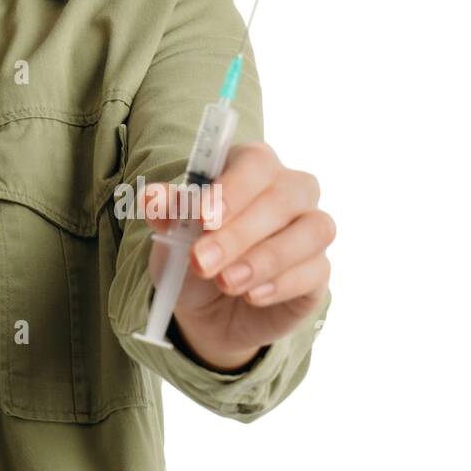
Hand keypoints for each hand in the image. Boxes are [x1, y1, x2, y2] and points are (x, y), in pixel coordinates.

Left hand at [142, 141, 333, 370]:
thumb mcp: (170, 233)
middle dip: (239, 233)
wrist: (209, 306)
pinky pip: (316, 269)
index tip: (201, 218)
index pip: (254, 163)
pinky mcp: (319, 269)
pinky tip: (252, 296)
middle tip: (201, 261)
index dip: (232, 189)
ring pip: (310, 231)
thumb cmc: (193, 252)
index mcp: (251, 166)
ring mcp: (310, 228)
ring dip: (264, 259)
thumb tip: (151, 197)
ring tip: (226, 283)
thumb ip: (165, 211)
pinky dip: (281, 284)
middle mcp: (290, 190)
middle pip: (282, 198)